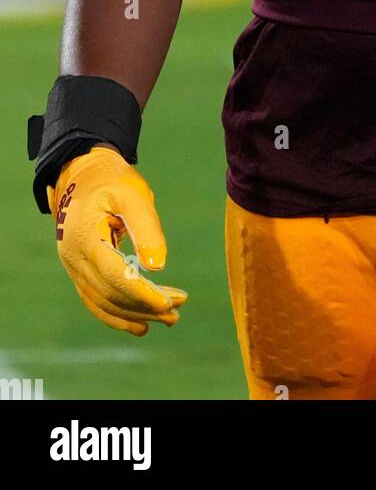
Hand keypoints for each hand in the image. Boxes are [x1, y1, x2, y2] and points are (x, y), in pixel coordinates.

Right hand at [47, 145, 187, 336]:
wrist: (82, 174)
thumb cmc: (112, 180)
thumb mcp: (133, 193)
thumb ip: (146, 227)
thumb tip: (157, 266)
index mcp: (87, 238)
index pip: (114, 275)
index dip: (142, 293)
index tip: (169, 304)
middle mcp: (74, 259)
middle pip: (110, 294)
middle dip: (145, 307)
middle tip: (178, 312)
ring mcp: (73, 268)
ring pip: (104, 302)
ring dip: (136, 314)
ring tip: (170, 318)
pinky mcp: (79, 271)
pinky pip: (96, 301)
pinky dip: (118, 316)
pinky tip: (141, 326)